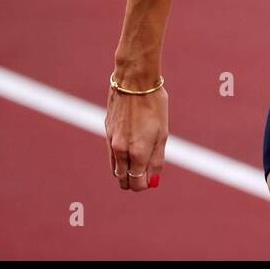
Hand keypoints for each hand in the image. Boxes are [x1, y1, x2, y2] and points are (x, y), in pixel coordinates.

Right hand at [105, 76, 168, 191]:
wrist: (134, 82)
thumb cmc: (154, 106)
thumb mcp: (162, 134)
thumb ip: (156, 160)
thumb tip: (153, 181)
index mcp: (138, 152)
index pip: (137, 184)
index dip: (145, 186)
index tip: (152, 181)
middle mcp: (121, 150)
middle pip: (124, 180)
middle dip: (134, 182)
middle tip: (146, 175)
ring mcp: (111, 142)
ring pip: (115, 170)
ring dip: (126, 172)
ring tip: (139, 163)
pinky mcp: (106, 133)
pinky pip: (111, 155)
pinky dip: (119, 160)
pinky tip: (130, 152)